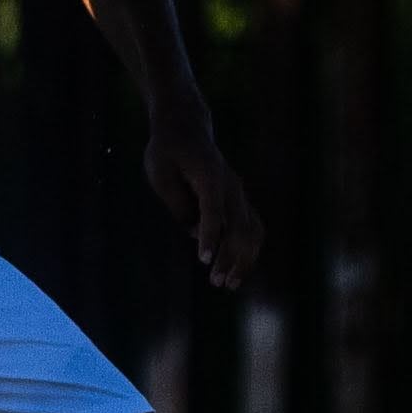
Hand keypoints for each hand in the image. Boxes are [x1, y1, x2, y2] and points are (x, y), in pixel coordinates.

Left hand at [144, 108, 261, 290]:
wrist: (186, 128)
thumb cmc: (168, 151)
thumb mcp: (159, 173)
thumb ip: (177, 204)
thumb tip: (193, 232)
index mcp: (209, 175)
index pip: (212, 209)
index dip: (209, 235)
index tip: (204, 260)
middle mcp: (231, 185)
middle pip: (238, 225)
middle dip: (229, 257)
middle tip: (215, 282)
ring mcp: (238, 192)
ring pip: (251, 230)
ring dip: (244, 259)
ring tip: (229, 284)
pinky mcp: (238, 200)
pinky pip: (251, 228)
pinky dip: (247, 251)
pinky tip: (237, 271)